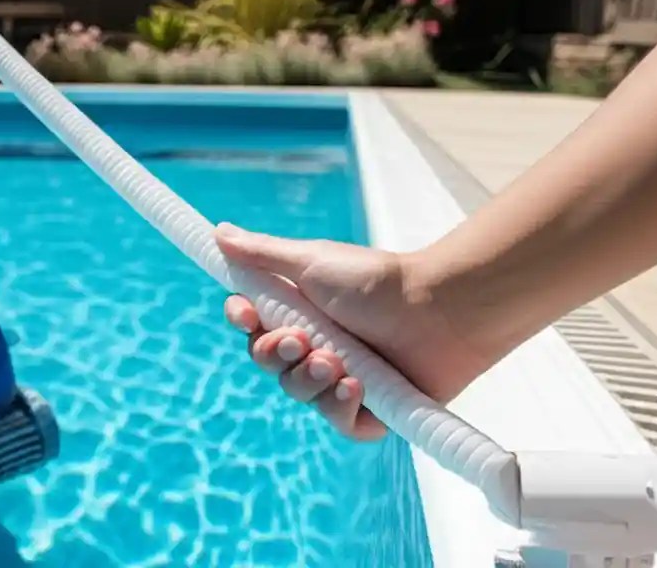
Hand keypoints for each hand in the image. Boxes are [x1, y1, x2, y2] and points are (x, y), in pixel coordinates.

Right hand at [215, 223, 500, 440]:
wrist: (437, 309)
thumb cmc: (376, 280)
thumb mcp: (311, 261)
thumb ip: (263, 254)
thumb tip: (219, 232)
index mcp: (299, 312)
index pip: (252, 326)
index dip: (243, 323)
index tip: (244, 312)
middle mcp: (316, 347)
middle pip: (268, 364)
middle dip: (274, 354)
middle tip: (298, 341)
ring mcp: (342, 380)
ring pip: (298, 393)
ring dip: (309, 379)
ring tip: (337, 363)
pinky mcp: (372, 411)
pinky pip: (340, 423)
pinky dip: (342, 408)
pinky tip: (357, 387)